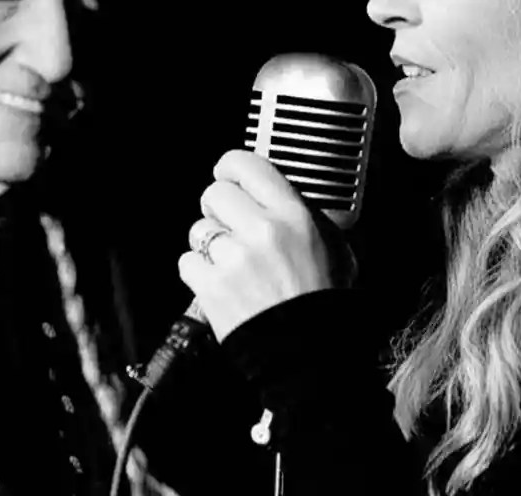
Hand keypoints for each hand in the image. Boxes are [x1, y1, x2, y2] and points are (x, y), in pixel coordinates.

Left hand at [177, 150, 354, 341]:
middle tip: (230, 226)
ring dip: (209, 244)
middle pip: (214, 193)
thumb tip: (277, 195)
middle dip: (219, 209)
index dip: (231, 167)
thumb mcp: (333, 247)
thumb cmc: (324, 304)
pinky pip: (187, 262)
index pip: (247, 164)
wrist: (310, 356)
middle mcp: (262, 231)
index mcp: (294, 215)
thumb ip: (302, 215)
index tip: (227, 174)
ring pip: (198, 229)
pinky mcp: (212, 287)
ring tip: (231, 264)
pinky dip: (198, 272)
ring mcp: (234, 259)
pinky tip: (221, 283)